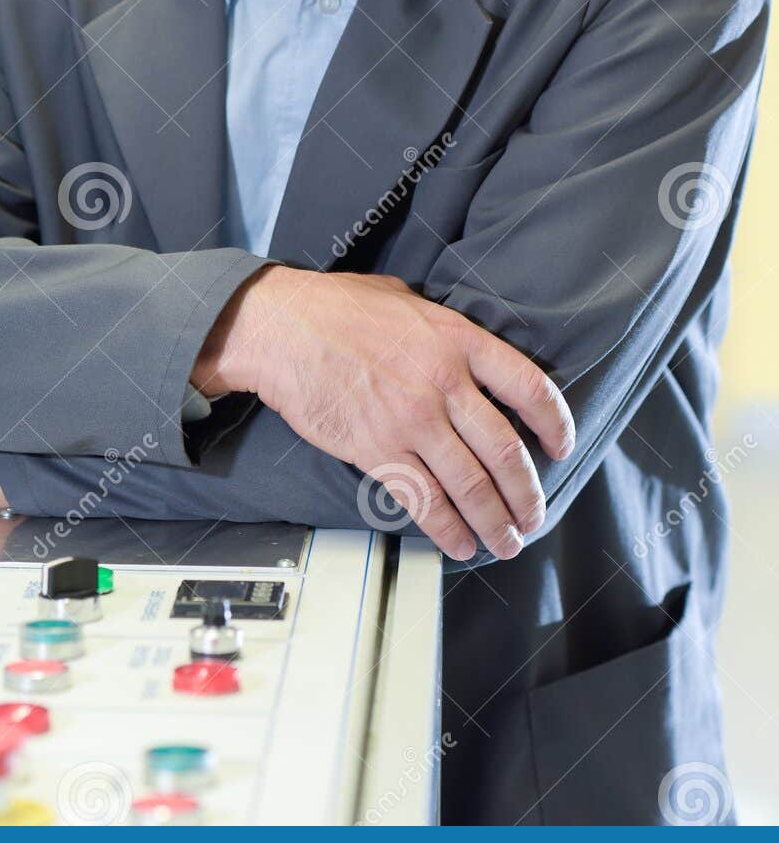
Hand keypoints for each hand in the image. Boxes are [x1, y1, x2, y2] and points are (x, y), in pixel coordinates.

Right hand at [194, 266, 574, 561]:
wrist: (281, 328)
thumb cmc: (337, 307)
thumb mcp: (405, 299)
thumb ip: (443, 329)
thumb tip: (465, 349)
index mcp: (458, 340)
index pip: (529, 386)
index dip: (555, 424)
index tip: (561, 448)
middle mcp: (442, 383)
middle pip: (506, 450)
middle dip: (528, 494)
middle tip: (535, 514)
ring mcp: (411, 420)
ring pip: (471, 485)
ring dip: (497, 522)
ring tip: (507, 541)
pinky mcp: (376, 449)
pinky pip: (424, 501)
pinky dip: (449, 530)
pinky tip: (461, 544)